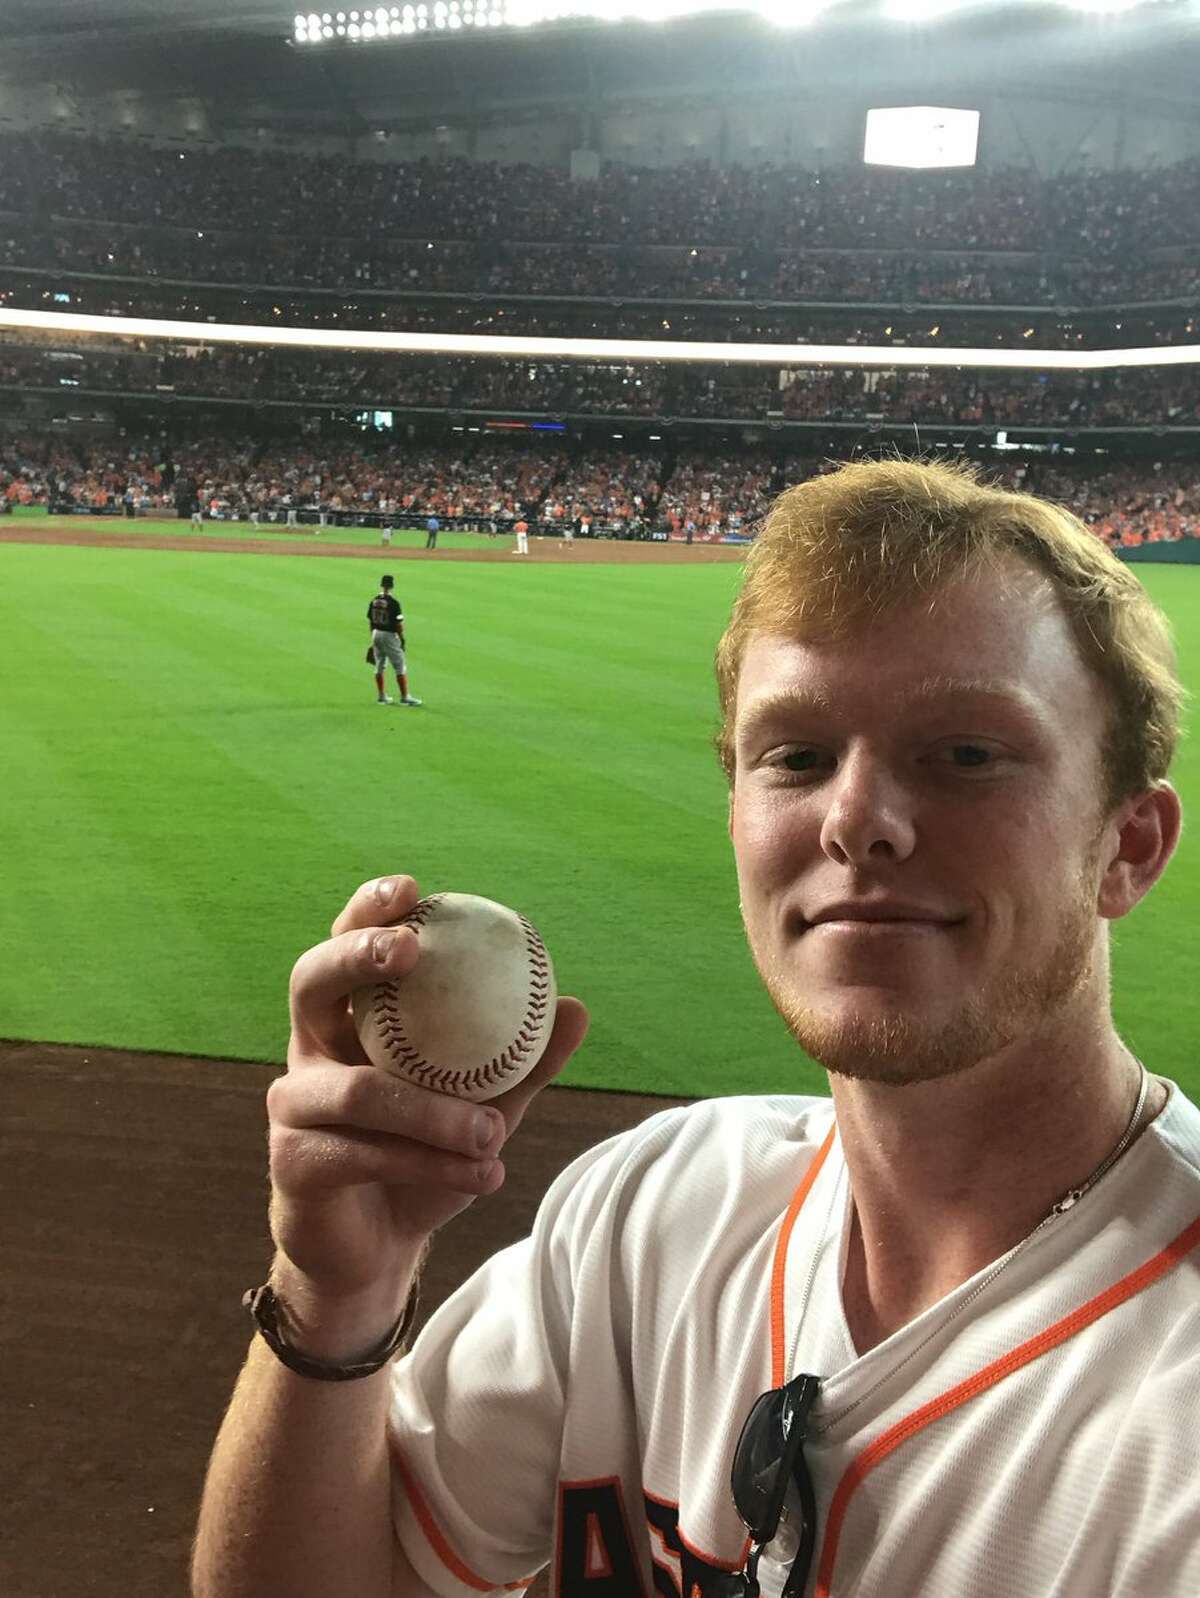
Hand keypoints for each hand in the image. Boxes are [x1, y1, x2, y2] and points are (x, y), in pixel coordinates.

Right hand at [266, 875, 587, 1309]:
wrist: (380, 1248)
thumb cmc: (425, 1156)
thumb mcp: (482, 1105)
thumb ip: (521, 1060)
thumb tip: (574, 1007)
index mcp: (350, 1019)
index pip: (346, 945)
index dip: (367, 911)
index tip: (412, 888)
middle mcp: (311, 1049)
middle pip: (310, 983)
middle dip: (355, 957)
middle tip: (410, 950)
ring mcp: (293, 1106)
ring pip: (358, 1091)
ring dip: (434, 1113)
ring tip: (495, 1132)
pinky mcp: (292, 1163)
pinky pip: (364, 1153)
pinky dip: (430, 1163)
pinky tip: (485, 1174)